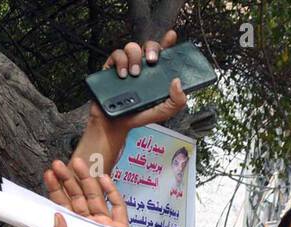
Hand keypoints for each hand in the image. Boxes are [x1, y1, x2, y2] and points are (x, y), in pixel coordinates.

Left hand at [45, 158, 129, 226]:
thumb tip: (57, 215)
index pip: (63, 204)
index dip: (56, 189)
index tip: (48, 174)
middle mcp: (87, 224)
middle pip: (78, 196)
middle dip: (69, 180)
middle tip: (59, 164)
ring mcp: (103, 226)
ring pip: (95, 198)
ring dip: (86, 180)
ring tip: (77, 164)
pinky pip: (118, 209)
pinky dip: (113, 194)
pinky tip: (103, 179)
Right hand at [88, 31, 188, 151]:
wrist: (115, 125)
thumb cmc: (138, 117)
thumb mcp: (163, 112)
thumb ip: (176, 101)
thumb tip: (178, 82)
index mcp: (156, 74)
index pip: (163, 53)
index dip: (167, 42)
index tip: (171, 37)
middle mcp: (142, 67)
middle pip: (148, 46)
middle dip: (152, 48)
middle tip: (152, 61)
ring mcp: (126, 66)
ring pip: (132, 47)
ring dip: (135, 57)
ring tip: (135, 74)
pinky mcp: (112, 68)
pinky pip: (116, 54)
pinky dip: (120, 62)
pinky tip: (123, 75)